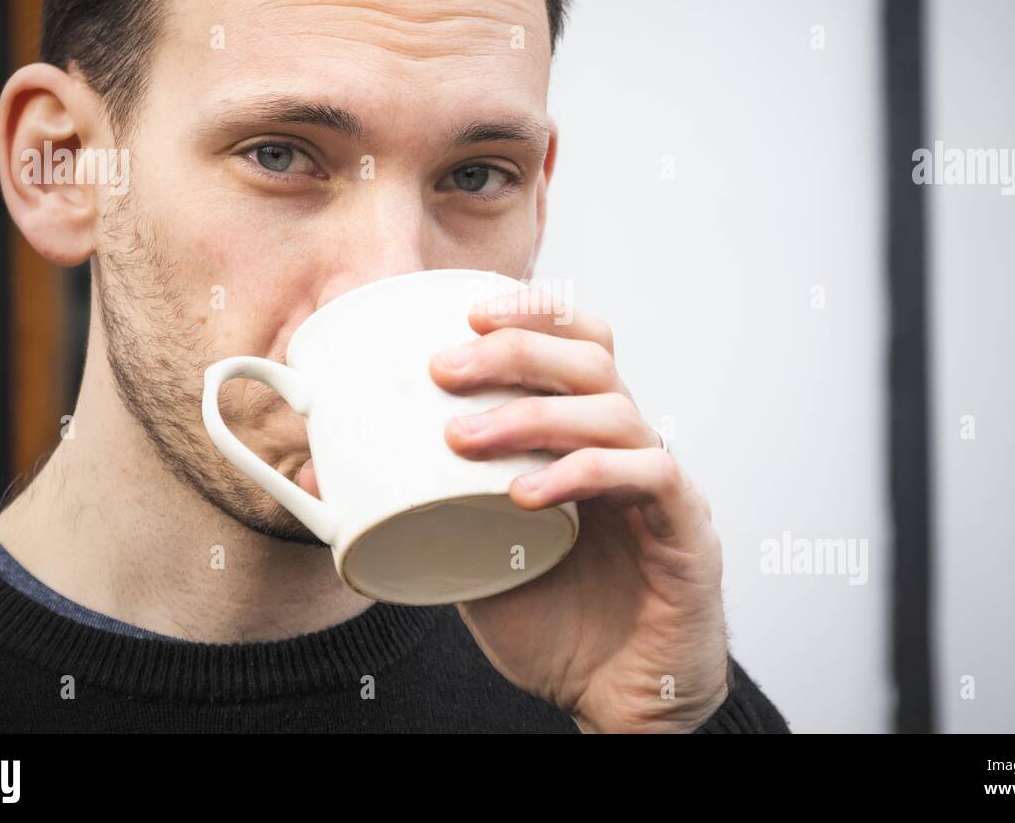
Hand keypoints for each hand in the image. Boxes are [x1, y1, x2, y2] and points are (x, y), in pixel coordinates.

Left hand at [429, 289, 730, 732]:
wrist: (619, 703)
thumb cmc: (555, 625)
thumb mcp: (470, 557)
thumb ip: (423, 511)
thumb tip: (326, 479)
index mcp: (588, 440)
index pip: (579, 345)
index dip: (534, 313)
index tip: (465, 312)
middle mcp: (631, 449)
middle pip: (593, 360)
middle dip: (515, 349)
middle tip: (444, 368)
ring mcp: (662, 488)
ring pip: (614, 411)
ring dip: (532, 414)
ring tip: (462, 438)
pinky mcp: (688, 532)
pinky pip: (648, 477)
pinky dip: (583, 473)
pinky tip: (526, 493)